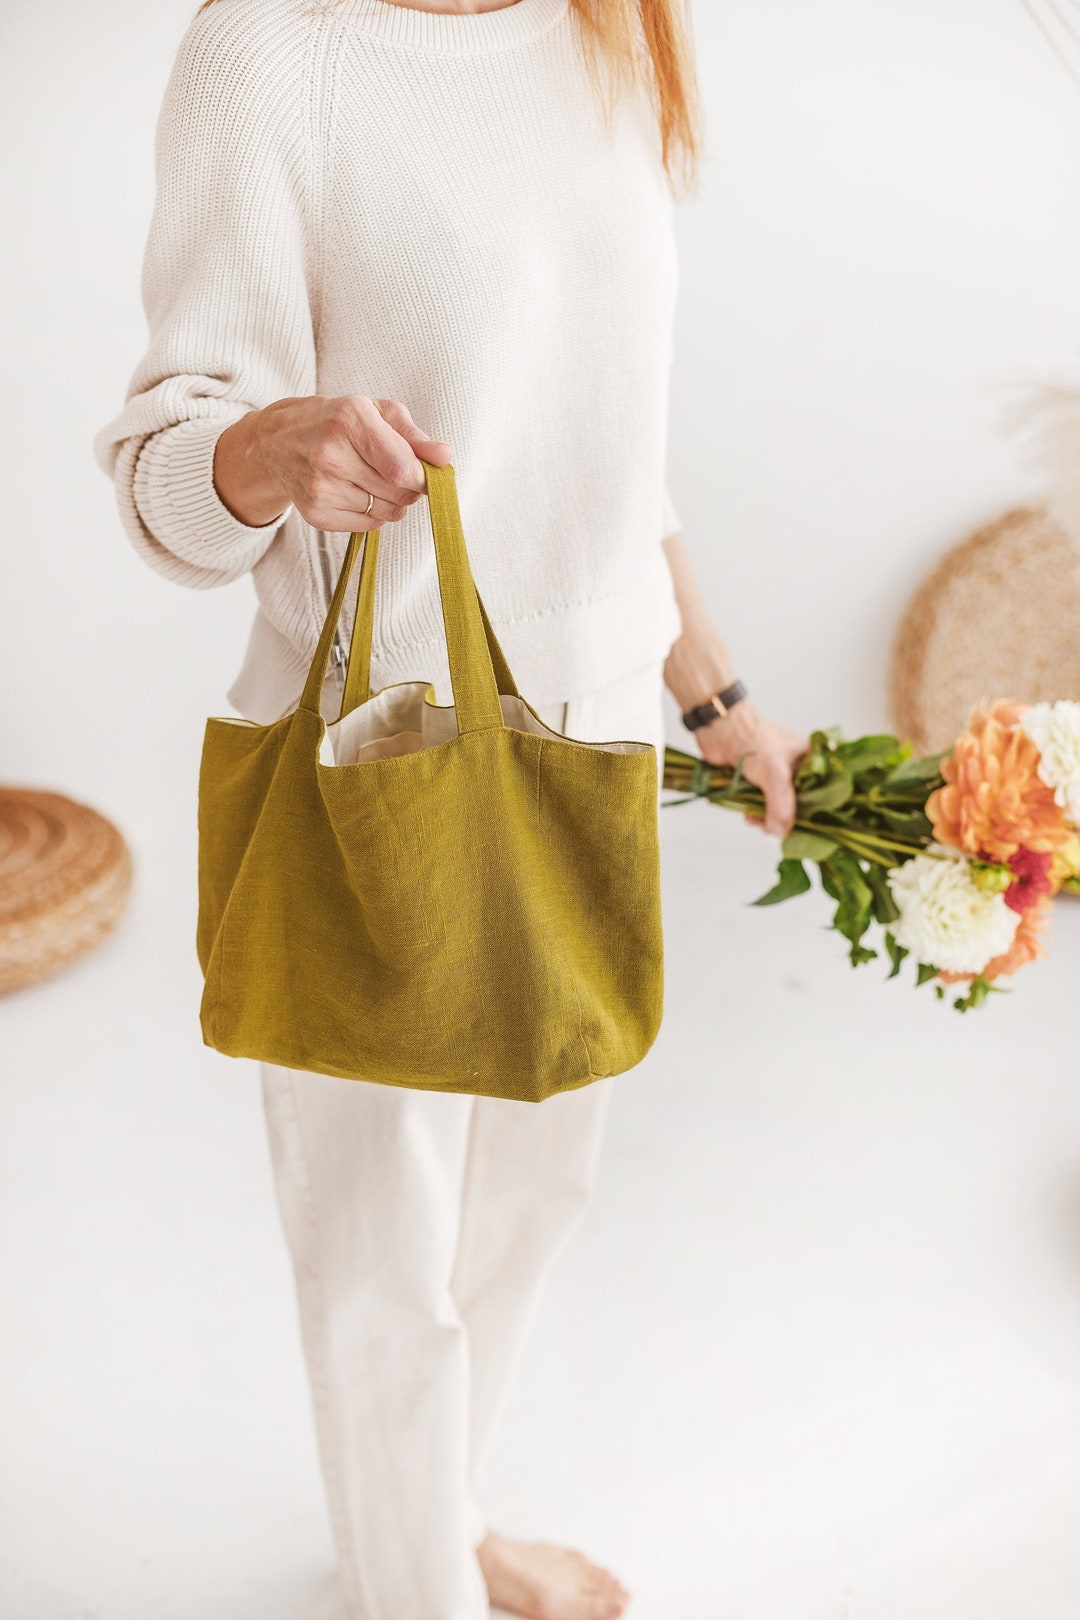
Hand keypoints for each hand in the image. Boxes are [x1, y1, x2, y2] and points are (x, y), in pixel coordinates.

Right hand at [213, 394, 453, 529]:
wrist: (279, 441)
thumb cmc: (337, 421)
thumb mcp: (378, 413)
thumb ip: (416, 438)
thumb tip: (445, 457)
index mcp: (349, 420)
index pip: (403, 470)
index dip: (423, 478)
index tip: (424, 474)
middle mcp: (330, 454)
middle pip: (399, 494)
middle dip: (409, 488)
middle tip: (396, 472)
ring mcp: (319, 487)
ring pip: (386, 512)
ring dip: (391, 501)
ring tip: (371, 479)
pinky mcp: (315, 513)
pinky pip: (368, 525)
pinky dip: (372, 513)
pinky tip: (355, 492)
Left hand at [696, 700, 808, 838]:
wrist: (719, 728)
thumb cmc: (752, 741)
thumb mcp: (775, 776)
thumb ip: (781, 807)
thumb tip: (780, 833)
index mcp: (810, 761)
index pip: (820, 795)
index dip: (812, 814)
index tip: (802, 829)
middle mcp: (795, 770)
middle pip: (798, 805)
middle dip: (785, 819)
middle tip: (773, 827)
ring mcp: (774, 776)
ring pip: (777, 808)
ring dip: (766, 818)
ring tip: (756, 819)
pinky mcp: (756, 782)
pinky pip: (760, 805)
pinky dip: (754, 812)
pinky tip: (748, 814)